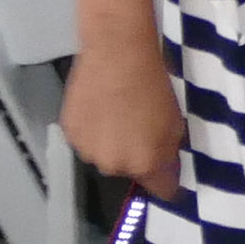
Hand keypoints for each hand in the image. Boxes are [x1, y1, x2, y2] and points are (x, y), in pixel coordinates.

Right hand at [63, 39, 182, 201]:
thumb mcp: (176, 122)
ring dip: (109, 144)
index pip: (161, 190)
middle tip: (138, 126)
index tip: (166, 170)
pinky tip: (98, 108)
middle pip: (128, 172)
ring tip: (116, 114)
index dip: (165, 180)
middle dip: (135, 156)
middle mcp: (114, 165)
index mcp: (145, 164)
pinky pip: (85, 141)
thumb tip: (166, 172)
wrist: (118, 53)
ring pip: (103, 156)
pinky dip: (91, 130)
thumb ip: (169, 153)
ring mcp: (88, 150)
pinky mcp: (69, 133)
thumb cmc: (154, 84)